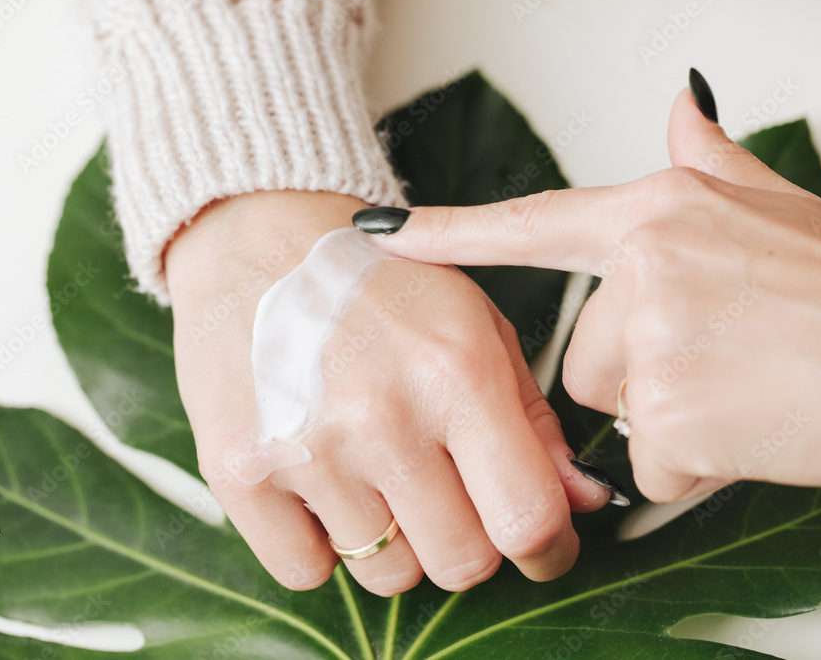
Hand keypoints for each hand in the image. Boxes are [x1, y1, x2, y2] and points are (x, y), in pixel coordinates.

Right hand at [165, 190, 607, 596]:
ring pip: (387, 578)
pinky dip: (321, 547)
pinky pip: (304, 573)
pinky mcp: (237, 472)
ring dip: (397, 545)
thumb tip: (583, 503)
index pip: (529, 518)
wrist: (254, 243)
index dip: (551, 550)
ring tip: (377, 477)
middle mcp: (383, 417)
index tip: (543, 548)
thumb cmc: (381, 287)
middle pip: (462, 564)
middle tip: (452, 503)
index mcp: (457, 374)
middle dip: (472, 545)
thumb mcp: (474, 326)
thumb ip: (534, 419)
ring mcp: (306, 449)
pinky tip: (323, 487)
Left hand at [358, 88, 820, 502]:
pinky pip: (648, 465)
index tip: (379, 237)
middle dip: (635, 376)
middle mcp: (645, 265)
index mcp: (661, 211)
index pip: (531, 224)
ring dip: (666, 421)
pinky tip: (752, 430)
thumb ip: (710, 160)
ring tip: (742, 393)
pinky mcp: (668, 414)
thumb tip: (680, 104)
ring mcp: (653, 339)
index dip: (446, 233)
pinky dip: (694, 466)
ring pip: (611, 411)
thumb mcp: (780, 205)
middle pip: (581, 354)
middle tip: (723, 364)